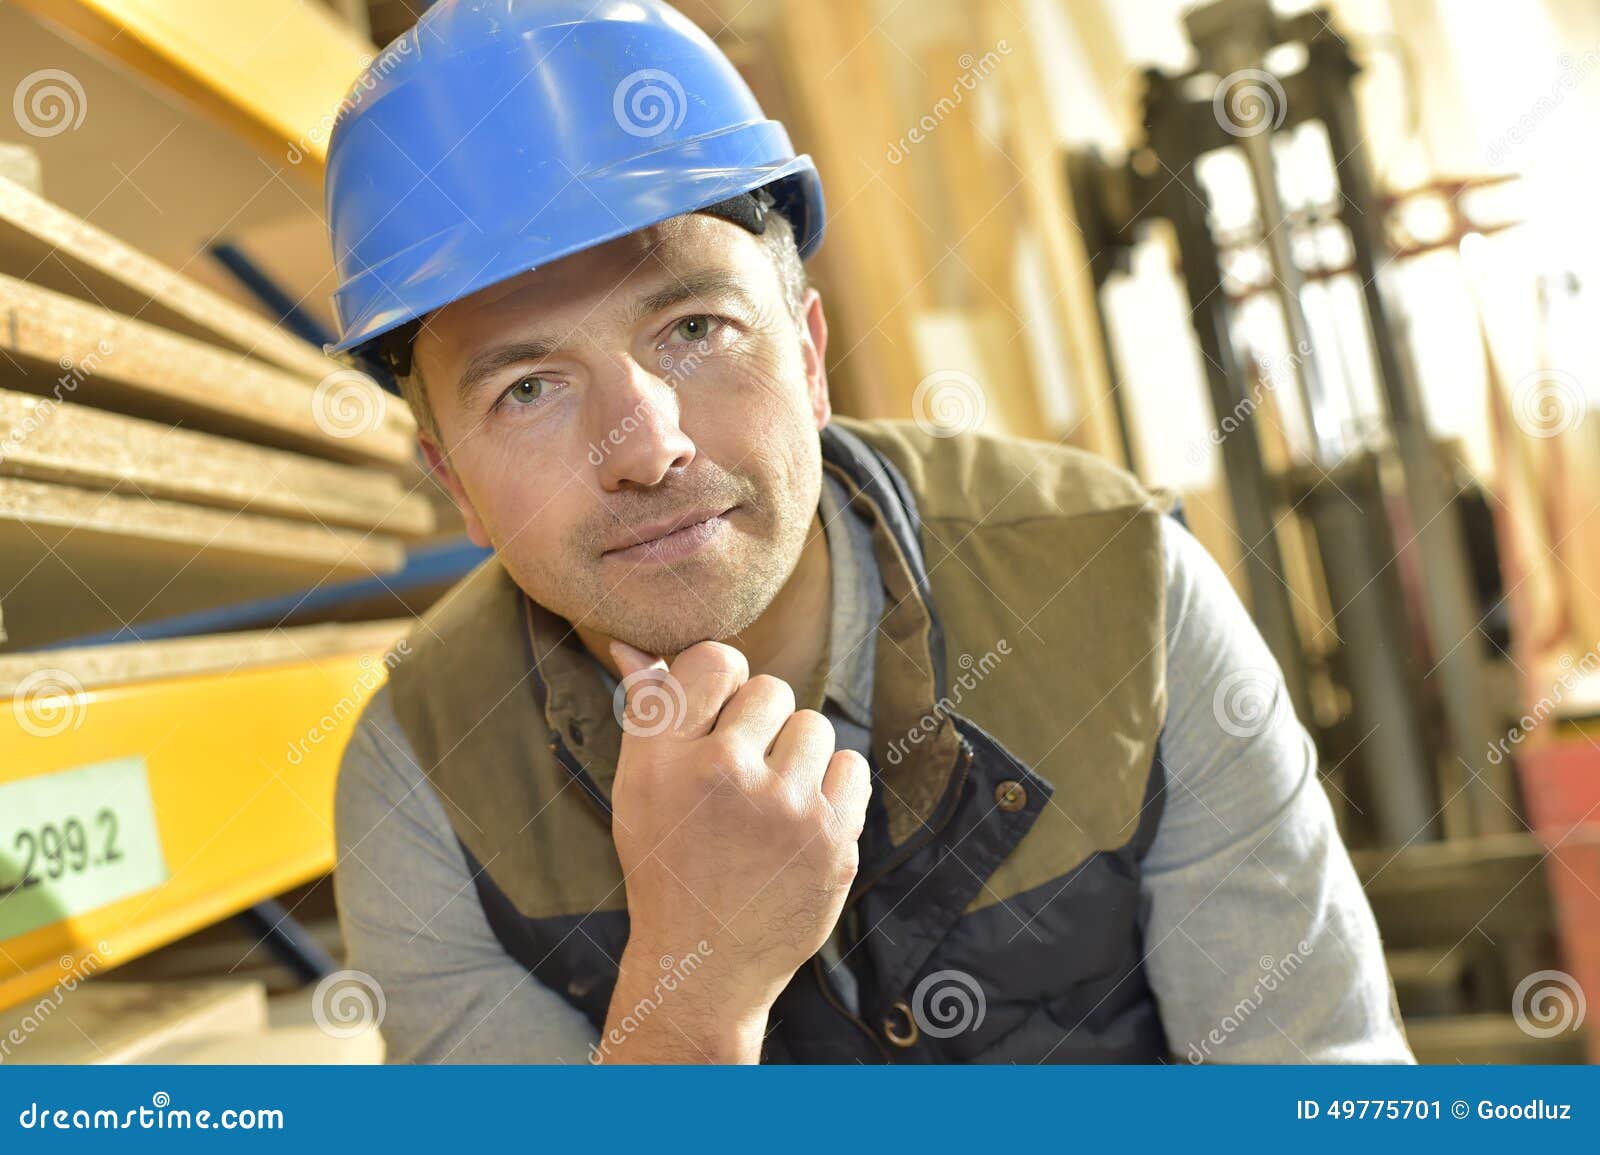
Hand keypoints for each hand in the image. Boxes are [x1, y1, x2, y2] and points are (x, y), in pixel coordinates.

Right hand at [594, 638, 869, 1062]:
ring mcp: (783, 809)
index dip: (723, 684)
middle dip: (762, 724)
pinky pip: (852, 766)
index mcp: (664, 757)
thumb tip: (635, 644)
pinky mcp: (832, 841)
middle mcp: (722, 774)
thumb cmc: (667, 864)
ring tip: (770, 803)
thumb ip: (647, 710)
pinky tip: (801, 821)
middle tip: (742, 775)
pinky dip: (833, 788)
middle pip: (772, 689)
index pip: (716, 659)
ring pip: (815, 726)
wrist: (704, 965)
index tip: (720, 719)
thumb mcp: (637, 787)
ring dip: (798, 757)